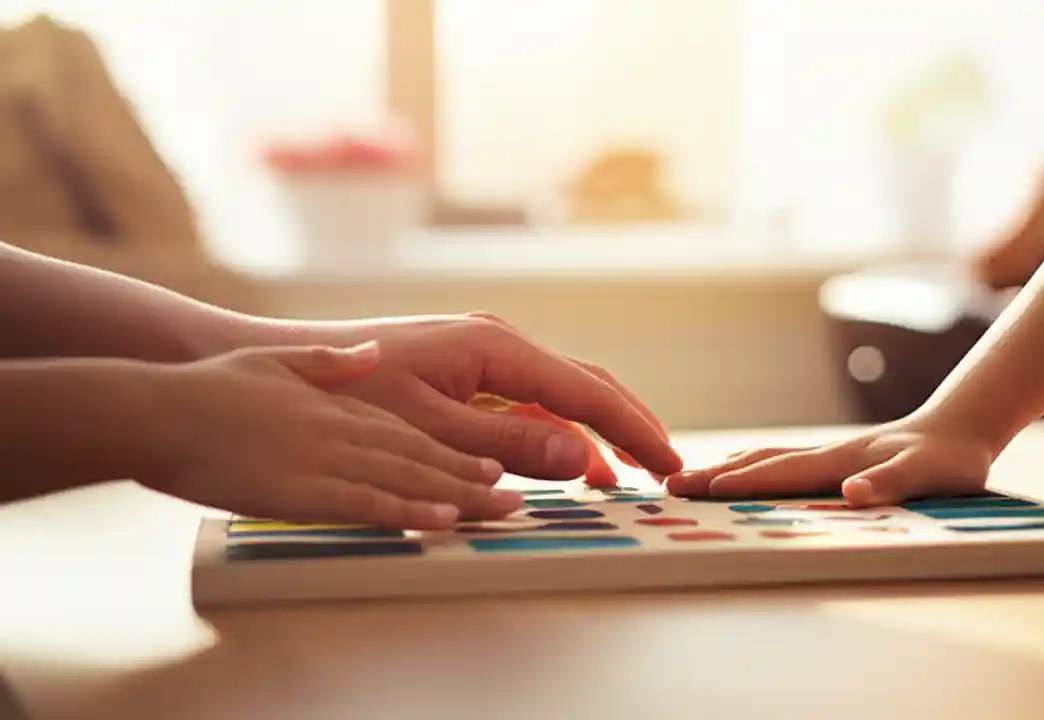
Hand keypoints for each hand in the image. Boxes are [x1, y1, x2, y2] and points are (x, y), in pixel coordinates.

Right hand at [139, 342, 523, 528]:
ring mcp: (326, 457)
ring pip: (408, 478)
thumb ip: (329, 363)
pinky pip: (367, 501)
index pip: (411, 431)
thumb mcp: (276, 363)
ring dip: (459, 495)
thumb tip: (366, 354)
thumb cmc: (208, 389)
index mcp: (339, 403)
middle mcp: (343, 428)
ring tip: (501, 508)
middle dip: (474, 477)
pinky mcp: (304, 488)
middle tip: (517, 495)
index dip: (455, 450)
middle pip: (423, 455)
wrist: (159, 410)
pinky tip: (441, 519)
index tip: (491, 464)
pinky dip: (409, 510)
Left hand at [271, 312, 679, 481]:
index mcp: (496, 348)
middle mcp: (498, 344)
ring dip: (595, 432)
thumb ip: (508, 445)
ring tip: (629, 473)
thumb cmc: (351, 393)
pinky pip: (529, 405)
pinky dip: (556, 435)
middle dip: (628, 424)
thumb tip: (583, 458)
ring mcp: (484, 357)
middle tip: (667, 466)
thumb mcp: (430, 427)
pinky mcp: (467, 373)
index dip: (633, 429)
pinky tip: (571, 466)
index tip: (668, 462)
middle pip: (585, 384)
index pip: (587, 390)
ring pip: (560, 395)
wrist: (292, 366)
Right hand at [664, 416, 993, 505]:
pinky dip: (750, 466)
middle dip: (714, 474)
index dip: (737, 481)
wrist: (960, 429)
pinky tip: (740, 470)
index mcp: (839, 459)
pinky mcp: (833, 458)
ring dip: (726, 468)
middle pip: (759, 462)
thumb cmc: (948, 460)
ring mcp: (826, 453)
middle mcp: (825, 453)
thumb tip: (852, 493)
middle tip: (669, 485)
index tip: (697, 487)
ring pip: (765, 459)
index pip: (779, 472)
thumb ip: (892, 483)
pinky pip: (780, 462)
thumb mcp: (930, 475)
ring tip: (689, 477)